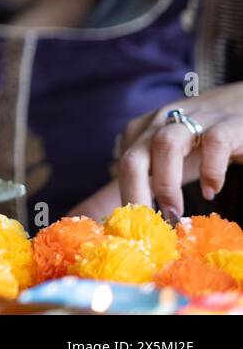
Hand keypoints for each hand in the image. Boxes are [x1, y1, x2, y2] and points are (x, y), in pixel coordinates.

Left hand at [70, 84, 242, 220]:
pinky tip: (210, 190)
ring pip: (165, 145)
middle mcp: (162, 122)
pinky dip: (210, 169)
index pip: (123, 164)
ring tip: (174, 213)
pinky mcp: (226, 124)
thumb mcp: (172, 155)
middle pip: (134, 156)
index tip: (130, 229)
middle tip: (144, 228)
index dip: (124, 198)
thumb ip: (152, 177)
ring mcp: (193, 120)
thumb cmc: (204, 137)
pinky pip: (213, 142)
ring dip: (166, 183)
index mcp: (144, 131)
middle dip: (134, 194)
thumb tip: (133, 216)